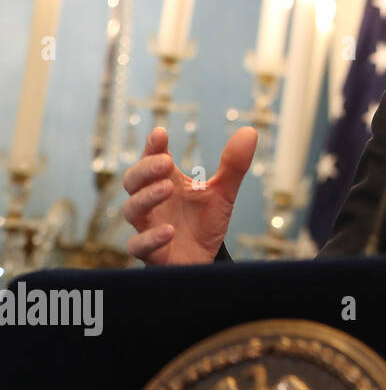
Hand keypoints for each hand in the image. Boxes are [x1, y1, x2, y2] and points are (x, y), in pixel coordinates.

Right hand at [122, 126, 257, 264]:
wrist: (205, 258)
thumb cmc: (206, 220)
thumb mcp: (224, 192)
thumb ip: (234, 165)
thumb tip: (250, 131)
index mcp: (167, 181)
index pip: (152, 159)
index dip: (153, 146)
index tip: (160, 133)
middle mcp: (152, 202)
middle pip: (133, 181)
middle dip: (145, 169)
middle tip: (165, 162)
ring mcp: (148, 226)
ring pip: (132, 209)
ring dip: (147, 197)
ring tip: (168, 188)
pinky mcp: (151, 252)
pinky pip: (138, 245)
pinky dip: (151, 237)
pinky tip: (169, 231)